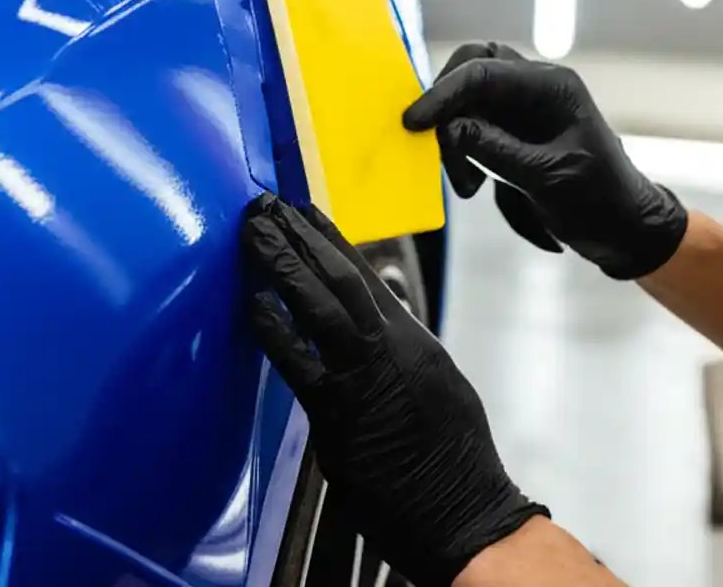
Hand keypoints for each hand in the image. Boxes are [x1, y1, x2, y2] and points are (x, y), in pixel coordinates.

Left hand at [242, 194, 546, 586]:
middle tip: (266, 205)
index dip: (331, 240)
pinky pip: (301, 363)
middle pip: (342, 277)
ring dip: (284, 264)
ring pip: (323, 305)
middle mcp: (395, 349)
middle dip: (301, 236)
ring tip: (253, 232)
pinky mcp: (342, 415)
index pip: (367, 277)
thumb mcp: (438, 389)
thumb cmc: (453, 462)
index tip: (304, 212)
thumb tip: (379, 326)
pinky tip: (254, 304)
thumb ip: (403, 354)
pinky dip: (276, 330)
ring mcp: (368, 378)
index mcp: (415, 342)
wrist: (469, 516)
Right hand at [403, 42, 687, 278]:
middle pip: (473, 69)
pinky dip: (461, 156)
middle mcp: (534, 90)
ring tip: (468, 186)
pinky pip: (470, 131)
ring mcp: (520, 112)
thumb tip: (448, 129)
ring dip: (454, 139)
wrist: (623, 231)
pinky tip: (473, 186)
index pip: (485, 72)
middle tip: (435, 141)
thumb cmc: (600, 201)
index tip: (413, 123)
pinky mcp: (509, 136)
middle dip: (447, 103)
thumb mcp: (547, 177)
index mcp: (552, 87)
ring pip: (467, 103)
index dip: (444, 94)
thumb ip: (495, 149)